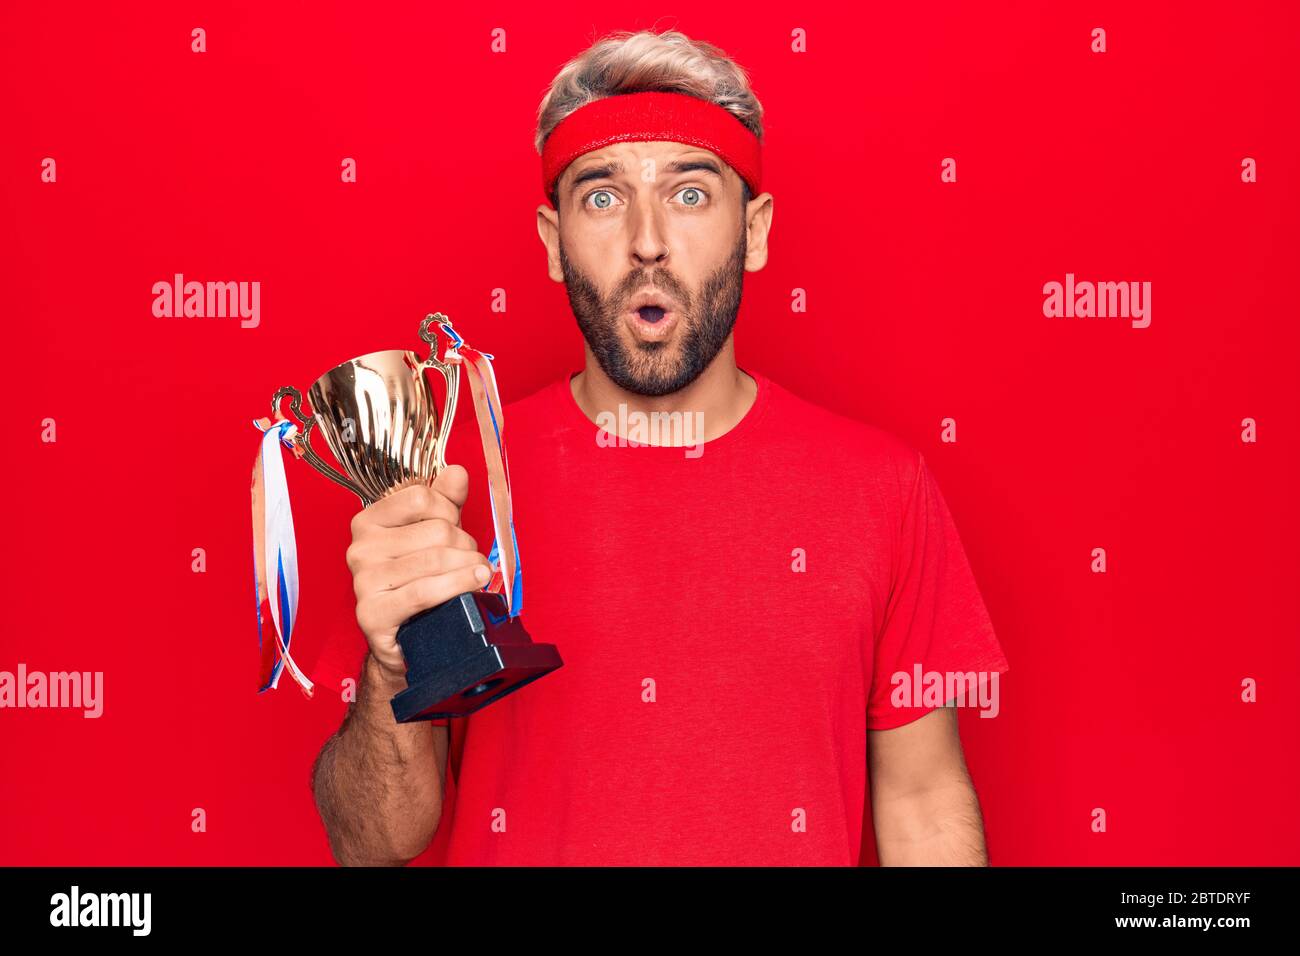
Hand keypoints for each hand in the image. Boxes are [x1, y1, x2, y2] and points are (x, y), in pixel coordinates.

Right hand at [346, 465, 491, 678]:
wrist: (406, 639)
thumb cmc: (420, 582)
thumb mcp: (433, 535)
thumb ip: (444, 502)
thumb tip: (456, 472)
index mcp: (369, 521)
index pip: (420, 496)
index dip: (449, 510)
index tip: (456, 526)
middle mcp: (359, 549)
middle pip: (435, 530)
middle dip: (465, 545)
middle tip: (471, 560)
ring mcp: (362, 582)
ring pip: (435, 560)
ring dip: (468, 567)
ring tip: (479, 574)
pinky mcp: (372, 614)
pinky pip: (423, 592)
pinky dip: (456, 586)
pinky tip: (475, 585)